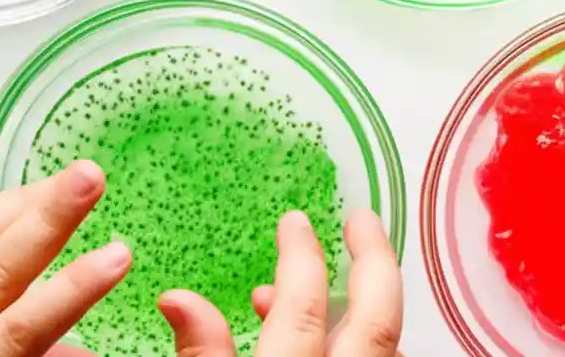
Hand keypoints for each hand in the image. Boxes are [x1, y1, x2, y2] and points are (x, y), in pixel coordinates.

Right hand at [157, 210, 403, 356]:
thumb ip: (201, 354)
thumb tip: (177, 297)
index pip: (304, 307)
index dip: (301, 259)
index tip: (295, 220)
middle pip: (377, 320)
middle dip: (374, 262)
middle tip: (362, 220)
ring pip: (387, 349)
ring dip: (368, 311)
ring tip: (329, 294)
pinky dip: (365, 347)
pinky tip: (337, 346)